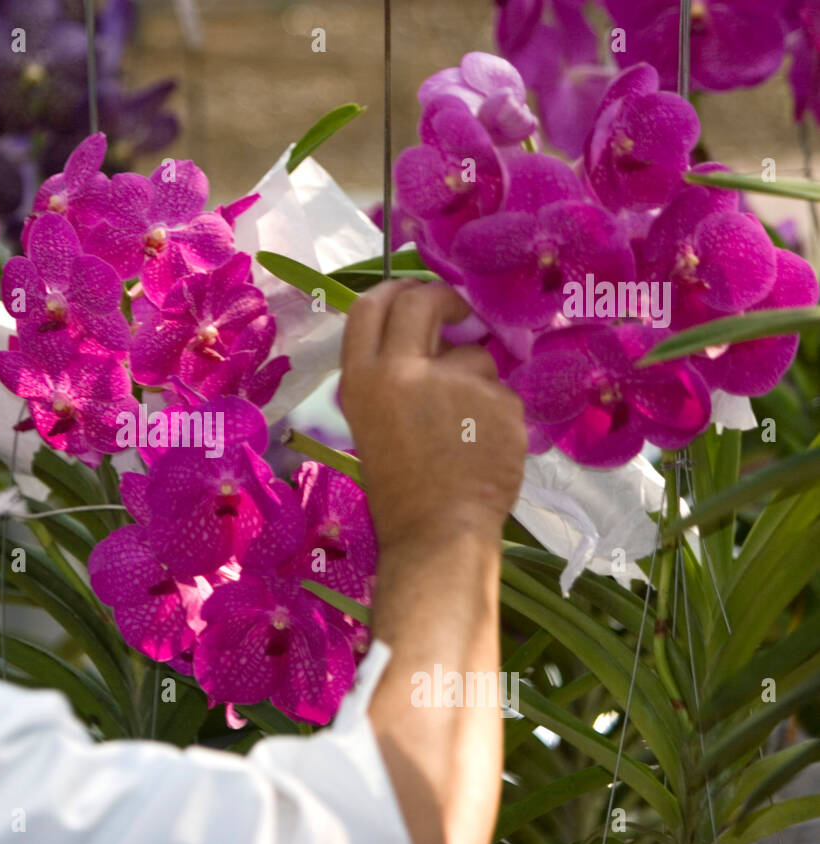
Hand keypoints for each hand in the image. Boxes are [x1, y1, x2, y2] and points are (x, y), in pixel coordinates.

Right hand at [340, 280, 526, 546]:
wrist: (438, 532)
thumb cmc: (400, 487)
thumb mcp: (370, 423)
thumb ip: (389, 378)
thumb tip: (429, 342)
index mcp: (361, 380)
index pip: (369, 307)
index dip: (393, 291)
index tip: (413, 293)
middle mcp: (401, 371)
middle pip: (421, 302)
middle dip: (445, 300)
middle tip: (461, 314)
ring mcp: (453, 383)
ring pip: (474, 356)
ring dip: (476, 379)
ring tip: (464, 429)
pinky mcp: (496, 401)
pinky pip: (502, 392)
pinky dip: (497, 414)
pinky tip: (483, 447)